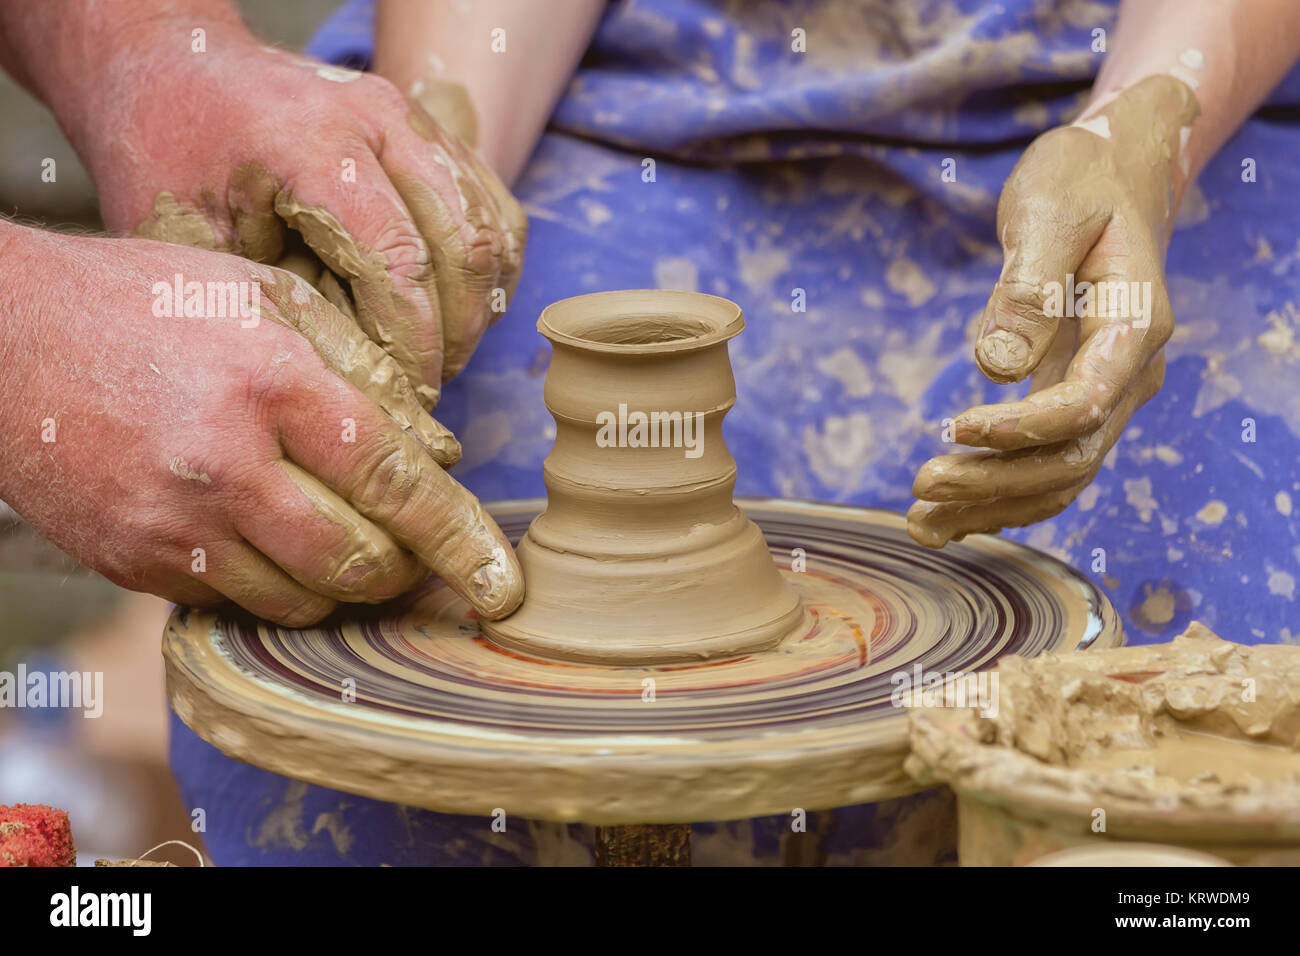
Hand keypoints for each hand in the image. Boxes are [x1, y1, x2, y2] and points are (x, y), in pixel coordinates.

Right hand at [0, 227, 522, 624]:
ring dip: (343, 583)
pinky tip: (269, 534)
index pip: (394, 484)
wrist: (1, 339)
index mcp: (270, 386)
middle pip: (358, 562)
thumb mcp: (266, 299)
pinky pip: (237, 604)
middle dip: (404, 567)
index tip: (504, 583)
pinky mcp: (134, 565)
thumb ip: (365, 374)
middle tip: (413, 544)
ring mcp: (173, 527)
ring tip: (342, 534)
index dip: (461, 541)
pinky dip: (275, 584)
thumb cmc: (144, 303)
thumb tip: (441, 454)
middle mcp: (223, 467)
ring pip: (302, 600)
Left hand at [80, 16, 525, 407]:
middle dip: (455, 334)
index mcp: (313, 143)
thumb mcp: (194, 237)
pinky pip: (495, 209)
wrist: (178, 69)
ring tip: (443, 356)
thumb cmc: (173, 153)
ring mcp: (416, 119)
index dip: (412, 344)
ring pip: (491, 228)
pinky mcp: (437, 130)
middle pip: (463, 246)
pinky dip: (489, 271)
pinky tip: (456, 313)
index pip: (398, 262)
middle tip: (428, 389)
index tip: (406, 395)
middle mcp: (380, 119)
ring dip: (478, 306)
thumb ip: (276, 298)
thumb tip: (356, 370)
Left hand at [909, 75, 1198, 547]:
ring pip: (1060, 475)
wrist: (1107, 175)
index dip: (1022, 428)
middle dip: (997, 481)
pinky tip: (946, 517)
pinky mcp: (1074, 397)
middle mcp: (1129, 371)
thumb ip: (1028, 286)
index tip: (955, 429)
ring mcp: (1107, 390)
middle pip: (1073, 457)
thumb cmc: (1078, 182)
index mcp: (1133, 326)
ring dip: (993, 505)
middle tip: (922, 484)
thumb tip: (995, 366)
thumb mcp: (1050, 211)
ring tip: (921, 524)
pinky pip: (1045, 464)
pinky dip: (999, 495)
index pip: (1086, 403)